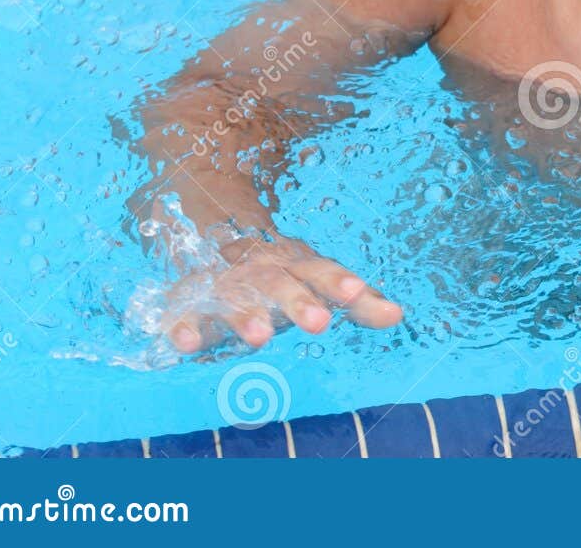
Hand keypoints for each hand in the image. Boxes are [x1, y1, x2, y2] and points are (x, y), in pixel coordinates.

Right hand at [162, 235, 402, 352]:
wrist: (219, 236)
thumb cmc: (283, 273)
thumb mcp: (319, 283)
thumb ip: (357, 302)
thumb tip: (398, 316)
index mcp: (296, 265)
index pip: (320, 271)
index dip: (337, 281)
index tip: (354, 292)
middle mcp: (261, 270)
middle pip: (280, 282)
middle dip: (298, 301)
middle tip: (318, 322)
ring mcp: (225, 282)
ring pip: (235, 295)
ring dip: (246, 315)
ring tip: (261, 338)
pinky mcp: (190, 299)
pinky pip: (183, 309)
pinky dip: (184, 325)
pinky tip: (188, 344)